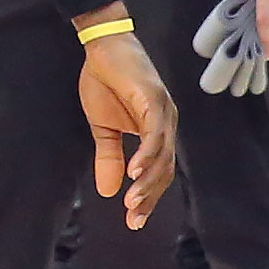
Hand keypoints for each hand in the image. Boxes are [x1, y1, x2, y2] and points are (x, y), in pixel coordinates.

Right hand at [78, 24, 179, 229]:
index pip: (158, 172)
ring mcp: (163, 111)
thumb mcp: (103, 127)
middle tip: (133, 219)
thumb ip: (108, 157)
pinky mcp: (154, 100)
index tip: (133, 221)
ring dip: (147, 182)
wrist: (102, 46)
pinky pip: (154, 134)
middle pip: (164, 169)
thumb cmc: (105, 82)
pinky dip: (146, 155)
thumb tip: (107, 192)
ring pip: (162, 156)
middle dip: (149, 197)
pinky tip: (134, 173)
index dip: (147, 197)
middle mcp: (166, 124)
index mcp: (157, 131)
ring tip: (132, 202)